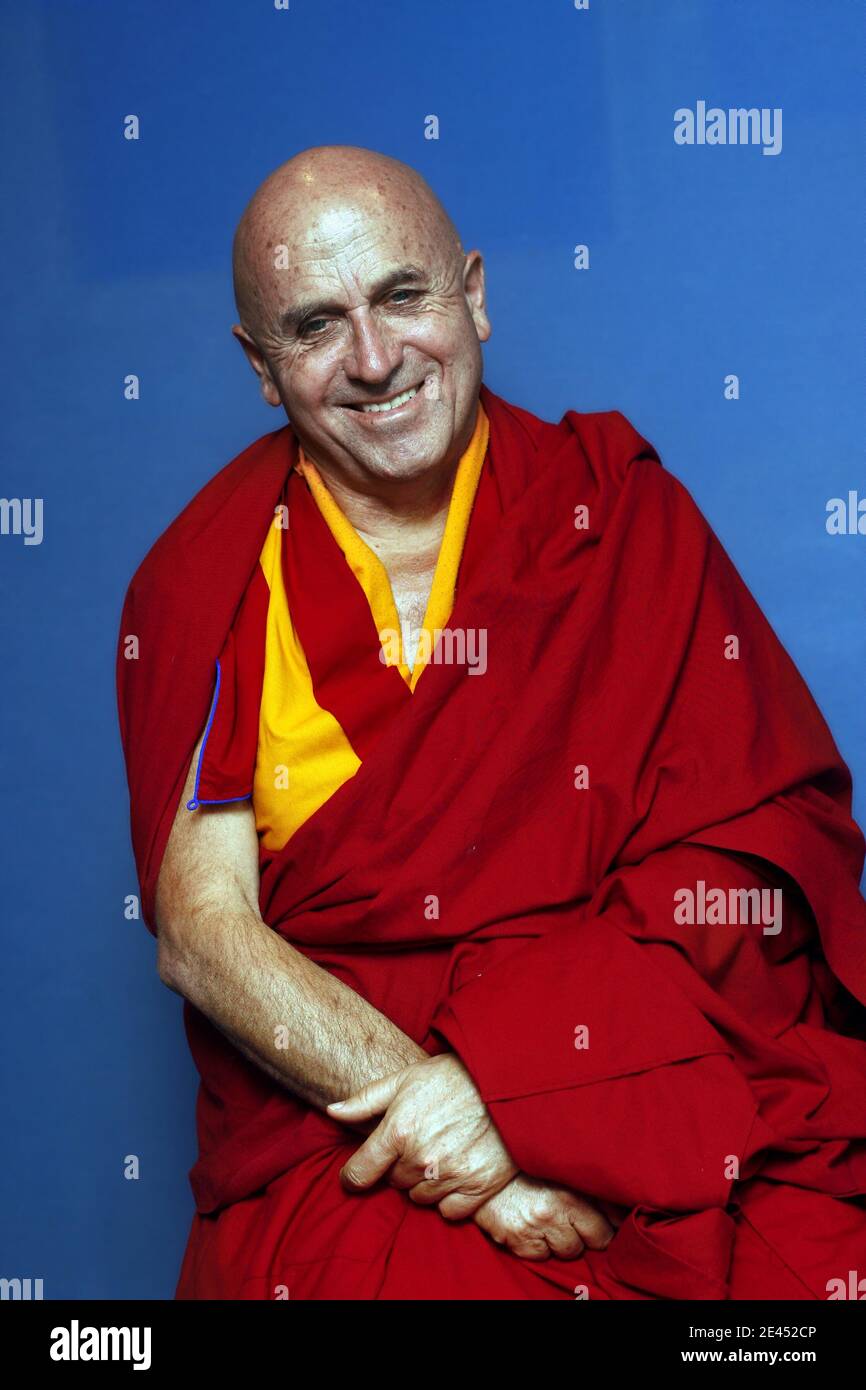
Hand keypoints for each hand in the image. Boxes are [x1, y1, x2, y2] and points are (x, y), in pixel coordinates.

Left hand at [327, 1054, 517, 1217]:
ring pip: (419, 1197)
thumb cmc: (454, 1076)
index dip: (353, 1176)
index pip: (359, 1173)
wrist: (509, 1082)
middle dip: (400, 1165)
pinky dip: (450, 1196)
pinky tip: (457, 1170)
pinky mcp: (478, 1189)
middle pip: (393, 1182)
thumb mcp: (406, 1078)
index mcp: (399, 1131)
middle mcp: (421, 1159)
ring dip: (424, 1181)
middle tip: (420, 1141)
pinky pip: (448, 1211)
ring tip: (441, 1151)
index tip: (357, 1174)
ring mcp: (451, 1176)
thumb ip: (366, 1099)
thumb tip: (332, 1112)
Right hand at [473, 1174, 615, 1260]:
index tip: (608, 1223)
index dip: (609, 1224)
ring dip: (564, 1241)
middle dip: (589, 1234)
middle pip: (594, 1241)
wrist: (485, 1168)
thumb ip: (590, 1187)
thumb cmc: (527, 1167)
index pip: (608, 1222)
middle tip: (575, 1219)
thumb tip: (620, 1211)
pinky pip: (542, 1256)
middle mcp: (556, 1209)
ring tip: (551, 1220)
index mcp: (571, 1188)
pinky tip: (533, 1227)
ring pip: (569, 1251)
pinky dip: (540, 1247)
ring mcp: (536, 1226)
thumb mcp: (561, 1169)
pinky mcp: (518, 1240)